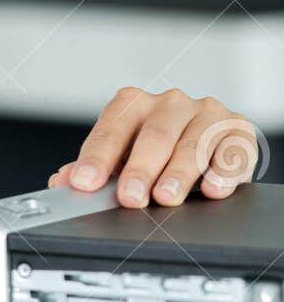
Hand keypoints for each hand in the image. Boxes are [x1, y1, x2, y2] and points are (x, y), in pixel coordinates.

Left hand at [51, 87, 260, 206]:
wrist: (202, 140)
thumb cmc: (150, 151)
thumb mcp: (117, 158)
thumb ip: (91, 169)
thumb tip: (62, 182)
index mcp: (133, 105)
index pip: (111, 129)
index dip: (96, 158)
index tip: (84, 183)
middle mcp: (170, 104)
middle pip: (154, 136)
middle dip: (140, 170)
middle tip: (130, 197)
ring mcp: (207, 114)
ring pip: (193, 144)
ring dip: (179, 174)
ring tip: (166, 198)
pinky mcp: (238, 130)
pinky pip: (233, 151)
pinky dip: (223, 172)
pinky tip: (212, 189)